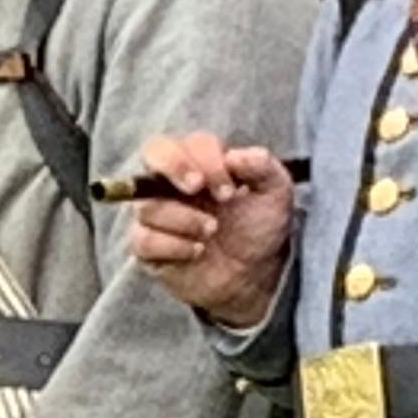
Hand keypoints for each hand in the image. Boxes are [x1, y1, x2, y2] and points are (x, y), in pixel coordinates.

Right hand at [123, 133, 297, 328]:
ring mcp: (155, 213)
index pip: (189, 143)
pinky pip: (143, 239)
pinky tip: (196, 252)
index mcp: (202, 163)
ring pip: (149, 205)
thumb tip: (235, 155)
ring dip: (184, 219)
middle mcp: (172, 183)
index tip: (228, 190)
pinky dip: (173, 246)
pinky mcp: (146, 246)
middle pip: (152, 153)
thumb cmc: (258, 228)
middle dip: (174, 167)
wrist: (252, 274)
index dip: (205, 161)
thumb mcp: (275, 192)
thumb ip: (262, 166)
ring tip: (211, 231)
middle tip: (197, 188)